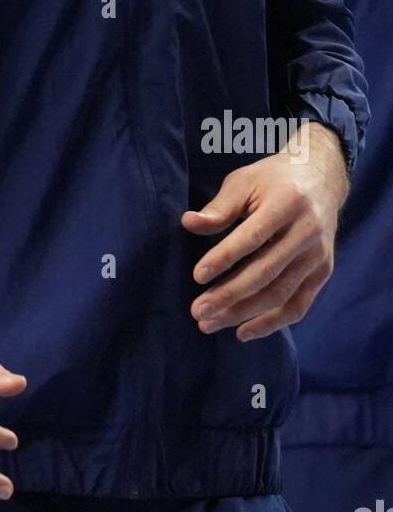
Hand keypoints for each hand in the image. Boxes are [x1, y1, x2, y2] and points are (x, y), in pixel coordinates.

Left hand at [181, 122, 349, 341]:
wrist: (321, 179)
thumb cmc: (273, 179)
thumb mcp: (245, 181)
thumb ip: (220, 207)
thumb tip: (188, 223)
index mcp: (287, 203)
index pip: (252, 237)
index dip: (224, 258)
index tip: (197, 276)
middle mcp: (307, 232)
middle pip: (266, 272)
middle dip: (229, 295)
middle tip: (198, 311)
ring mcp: (318, 255)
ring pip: (280, 294)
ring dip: (243, 314)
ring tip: (209, 324)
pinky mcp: (323, 272)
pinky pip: (298, 305)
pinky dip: (271, 323)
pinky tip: (243, 332)